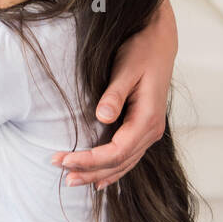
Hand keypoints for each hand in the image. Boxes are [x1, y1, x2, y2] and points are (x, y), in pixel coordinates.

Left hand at [51, 0, 177, 189]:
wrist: (159, 42)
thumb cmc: (142, 51)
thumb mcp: (126, 68)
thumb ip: (115, 94)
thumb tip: (102, 117)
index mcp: (148, 118)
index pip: (117, 151)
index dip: (90, 160)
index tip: (65, 160)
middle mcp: (152, 130)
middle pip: (120, 163)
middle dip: (90, 171)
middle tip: (63, 176)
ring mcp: (150, 131)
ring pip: (124, 164)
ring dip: (99, 174)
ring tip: (73, 179)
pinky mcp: (143, 127)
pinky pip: (128, 156)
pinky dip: (112, 168)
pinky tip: (98, 177)